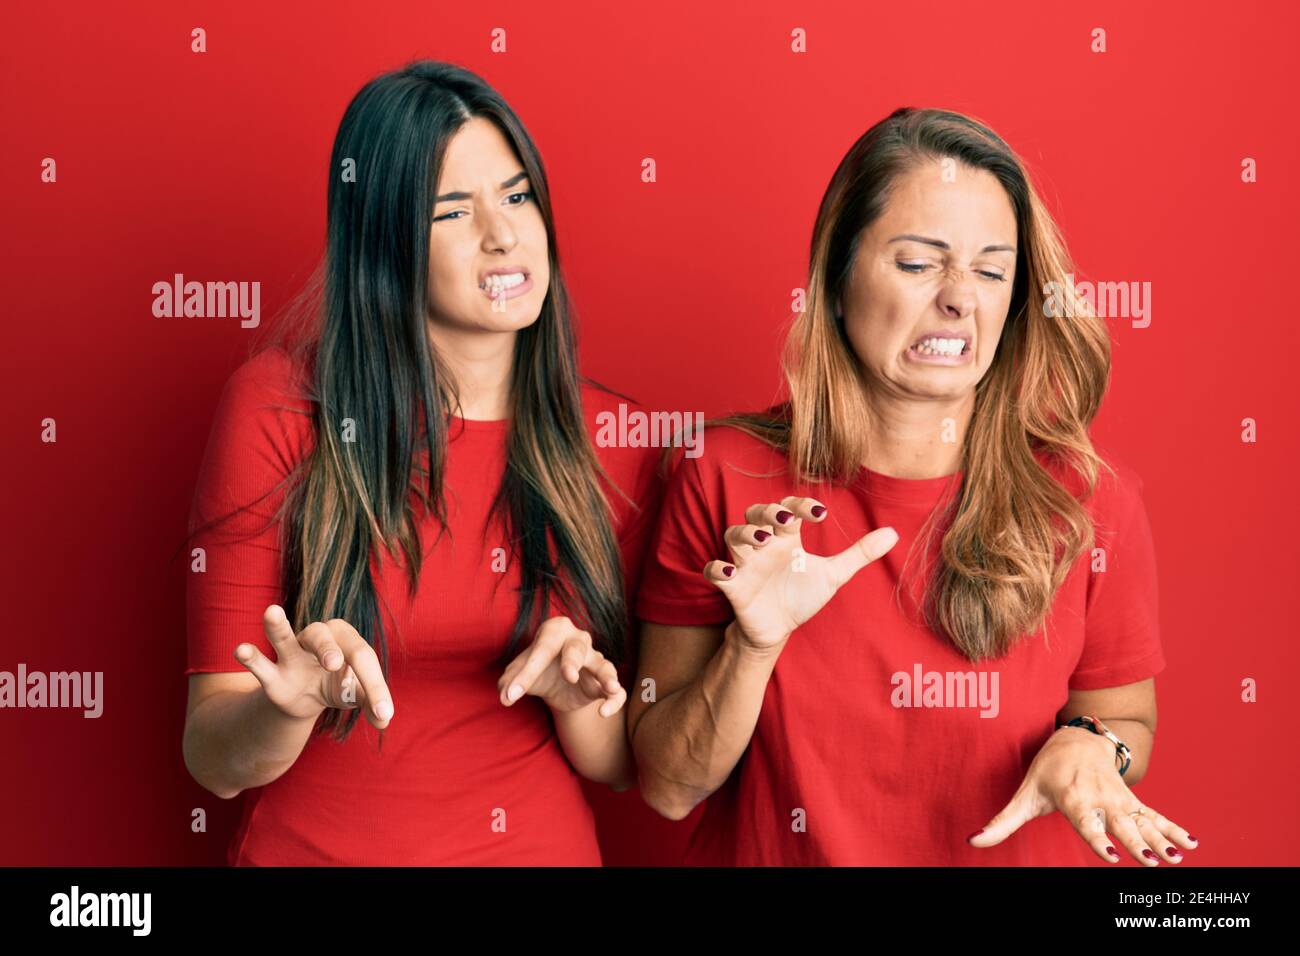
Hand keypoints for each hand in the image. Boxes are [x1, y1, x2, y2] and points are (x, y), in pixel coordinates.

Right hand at [234, 604, 394, 729]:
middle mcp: (319, 638)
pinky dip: (250, 656)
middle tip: (333, 664)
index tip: (383, 714)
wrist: (306, 696)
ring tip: (272, 612)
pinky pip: (259, 663)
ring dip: (278, 626)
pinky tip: (241, 649)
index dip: (375, 686)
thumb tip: (384, 720)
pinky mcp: (271, 673)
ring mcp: (291, 654)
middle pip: (325, 638)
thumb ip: (370, 703)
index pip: (362, 658)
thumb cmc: (337, 686)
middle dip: (329, 649)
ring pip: (284, 636)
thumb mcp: (354, 694)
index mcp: (347, 640)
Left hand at [497, 616, 625, 716]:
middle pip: (577, 648)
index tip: (512, 694)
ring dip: (607, 676)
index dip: (527, 673)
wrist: (556, 684)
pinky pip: (617, 691)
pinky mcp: (603, 683)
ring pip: (604, 666)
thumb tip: (506, 697)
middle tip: (568, 675)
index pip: (542, 649)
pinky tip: (604, 712)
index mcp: (555, 631)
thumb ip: (509, 682)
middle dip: (573, 661)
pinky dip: (614, 701)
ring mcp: (595, 660)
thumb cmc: (537, 669)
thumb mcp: (517, 674)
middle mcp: (578, 641)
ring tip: (609, 688)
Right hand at [704, 496, 898, 649]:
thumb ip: (860, 554)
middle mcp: (764, 545)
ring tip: (762, 541)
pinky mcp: (732, 586)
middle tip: (785, 521)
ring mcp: (746, 563)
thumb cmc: (802, 595)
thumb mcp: (833, 575)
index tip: (821, 514)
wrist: (780, 630)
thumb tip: (894, 533)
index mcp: (787, 538)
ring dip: (745, 534)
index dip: (800, 505)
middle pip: (755, 514)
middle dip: (767, 513)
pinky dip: (718, 567)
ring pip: (733, 535)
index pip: (788, 509)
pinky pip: (715, 570)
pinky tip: (730, 571)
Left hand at [969, 726, 1197, 864]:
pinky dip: (1174, 828)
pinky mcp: (1133, 801)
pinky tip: (1192, 843)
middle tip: (1152, 861)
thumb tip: (971, 841)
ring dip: (1161, 838)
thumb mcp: (1023, 795)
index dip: (1097, 838)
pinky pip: (1155, 816)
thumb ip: (1001, 822)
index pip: (1086, 822)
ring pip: (1142, 821)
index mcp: (1073, 798)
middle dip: (1135, 842)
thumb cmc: (1046, 772)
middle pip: (1119, 824)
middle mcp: (1100, 798)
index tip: (1111, 856)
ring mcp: (1120, 800)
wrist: (1076, 739)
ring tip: (1177, 857)